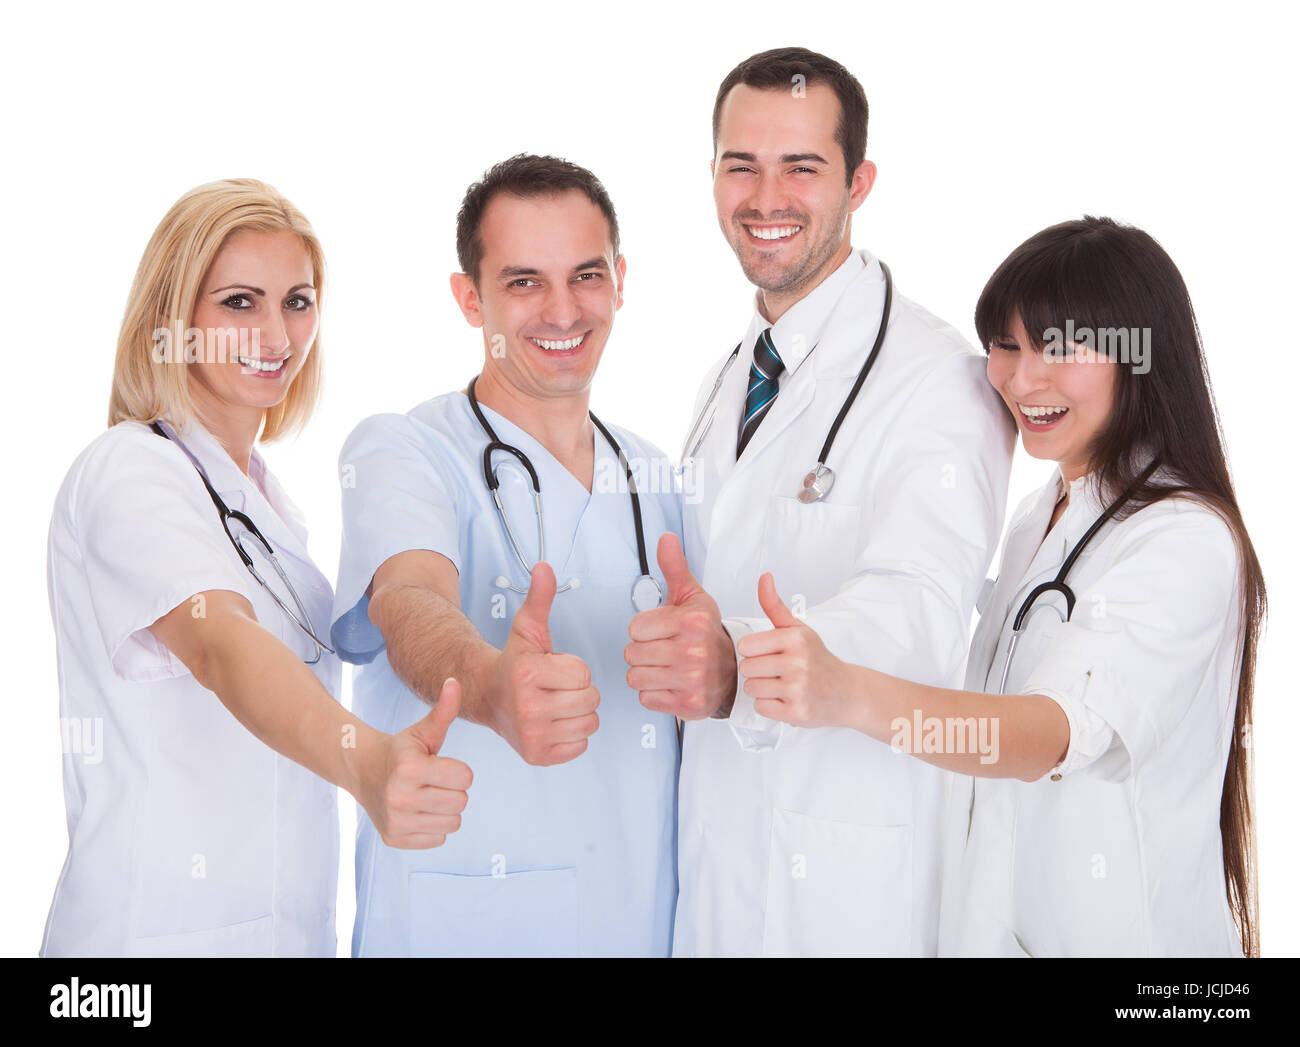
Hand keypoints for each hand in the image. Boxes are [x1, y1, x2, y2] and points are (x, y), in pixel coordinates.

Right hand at [366, 676, 473, 848]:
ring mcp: (396, 821)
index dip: (458, 770)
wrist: (364, 772)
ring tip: (426, 795)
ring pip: (452, 823)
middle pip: (461, 802)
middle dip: (453, 790)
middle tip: (434, 781)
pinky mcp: (394, 838)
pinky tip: (418, 810)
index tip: (441, 764)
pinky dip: (433, 826)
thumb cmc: (402, 750)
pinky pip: (438, 839)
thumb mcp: (423, 731)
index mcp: (408, 767)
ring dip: (445, 809)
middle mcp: (399, 797)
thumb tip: (455, 682)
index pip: (465, 777)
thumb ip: (444, 711)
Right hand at [485, 562, 599, 765]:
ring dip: (579, 713)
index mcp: (528, 674)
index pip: (584, 673)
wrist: (488, 698)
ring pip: (589, 723)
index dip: (573, 668)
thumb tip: (545, 567)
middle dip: (580, 691)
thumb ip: (539, 598)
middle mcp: (528, 707)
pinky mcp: (538, 756)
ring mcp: (532, 736)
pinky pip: (581, 746)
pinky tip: (553, 722)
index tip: (553, 668)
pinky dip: (572, 735)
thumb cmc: (515, 664)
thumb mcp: (527, 629)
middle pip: (590, 699)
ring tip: (556, 703)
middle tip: (556, 687)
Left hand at [625, 533, 736, 719]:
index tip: (663, 630)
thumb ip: (674, 567)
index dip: (645, 630)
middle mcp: (693, 652)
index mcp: (692, 622)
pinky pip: (645, 698)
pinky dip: (653, 693)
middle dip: (643, 651)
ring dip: (645, 673)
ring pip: (635, 677)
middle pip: (632, 654)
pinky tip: (670, 683)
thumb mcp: (691, 596)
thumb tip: (666, 538)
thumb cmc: (705, 632)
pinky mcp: (687, 704)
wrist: (731, 670)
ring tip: (665, 666)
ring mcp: (691, 680)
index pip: (634, 628)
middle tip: (664, 649)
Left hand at [737, 573, 855, 728]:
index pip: (745, 646)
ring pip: (751, 689)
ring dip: (762, 689)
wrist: (847, 692)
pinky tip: (786, 699)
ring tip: (783, 685)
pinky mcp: (797, 712)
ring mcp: (798, 689)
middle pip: (746, 668)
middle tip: (779, 672)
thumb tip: (764, 576)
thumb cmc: (817, 659)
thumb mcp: (798, 629)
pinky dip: (769, 706)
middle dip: (758, 671)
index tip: (771, 653)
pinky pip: (761, 708)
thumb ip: (774, 605)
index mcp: (795, 638)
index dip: (754, 651)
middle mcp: (797, 662)